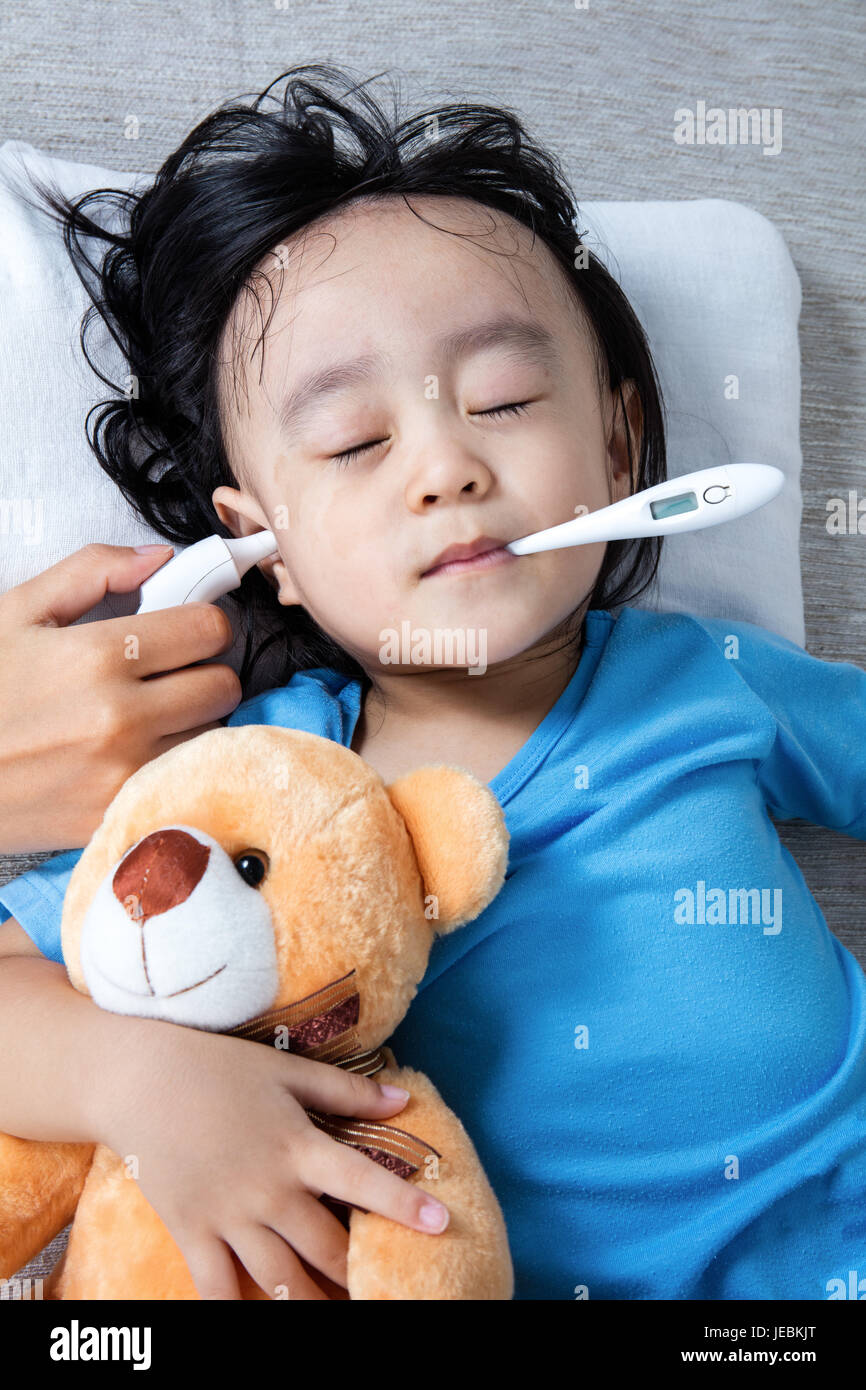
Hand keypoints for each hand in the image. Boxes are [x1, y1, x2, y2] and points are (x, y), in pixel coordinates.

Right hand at [0, 543, 242, 850]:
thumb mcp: (17, 613)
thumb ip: (91, 571)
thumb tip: (159, 557)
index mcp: (97, 655)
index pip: (209, 628)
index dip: (203, 623)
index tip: (187, 631)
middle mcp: (121, 716)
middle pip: (224, 684)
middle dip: (204, 672)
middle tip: (170, 675)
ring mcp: (125, 772)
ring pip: (213, 734)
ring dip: (194, 723)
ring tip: (151, 717)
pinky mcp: (122, 814)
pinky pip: (188, 779)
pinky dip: (179, 764)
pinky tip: (140, 754)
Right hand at [97, 1022, 449, 1299]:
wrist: (139, 1078)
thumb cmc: (218, 1067)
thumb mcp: (287, 1070)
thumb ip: (347, 1092)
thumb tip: (403, 1102)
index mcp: (297, 1146)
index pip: (362, 1181)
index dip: (403, 1205)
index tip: (441, 1223)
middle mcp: (268, 1189)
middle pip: (326, 1249)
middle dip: (357, 1275)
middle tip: (383, 1289)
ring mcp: (228, 1215)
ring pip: (280, 1280)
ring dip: (310, 1304)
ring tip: (337, 1312)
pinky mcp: (191, 1231)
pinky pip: (218, 1288)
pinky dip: (238, 1311)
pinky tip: (261, 1320)